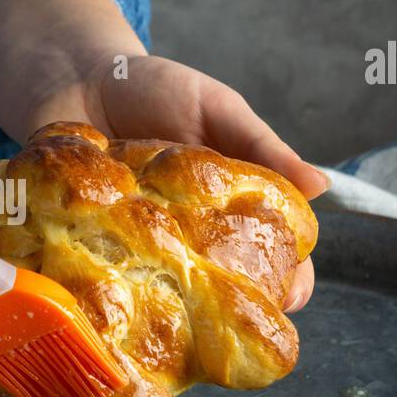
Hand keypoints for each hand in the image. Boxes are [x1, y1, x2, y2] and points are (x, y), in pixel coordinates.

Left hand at [28, 52, 327, 312]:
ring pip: (167, 296)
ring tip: (181, 316)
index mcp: (227, 206)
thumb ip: (260, 146)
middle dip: (235, 309)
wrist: (76, 78)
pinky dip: (111, 291)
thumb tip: (320, 186)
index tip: (290, 295)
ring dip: (175, 309)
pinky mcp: (88, 246)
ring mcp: (139, 247)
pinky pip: (104, 280)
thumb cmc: (153, 91)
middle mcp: (187, 237)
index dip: (288, 278)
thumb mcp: (216, 108)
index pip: (272, 253)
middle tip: (235, 319)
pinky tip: (118, 298)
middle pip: (223, 287)